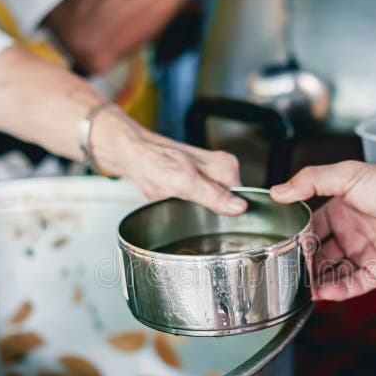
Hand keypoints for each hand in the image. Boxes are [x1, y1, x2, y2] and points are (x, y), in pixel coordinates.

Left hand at [92, 107, 247, 215]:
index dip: (231, 217)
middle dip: (211, 216)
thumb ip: (212, 195)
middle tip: (190, 209)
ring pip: (215, 208)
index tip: (211, 220)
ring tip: (182, 205)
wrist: (132, 154)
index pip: (244, 201)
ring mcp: (211, 177)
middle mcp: (223, 171)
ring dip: (197, 213)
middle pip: (230, 207)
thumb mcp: (184, 182)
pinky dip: (187, 209)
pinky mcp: (198, 183)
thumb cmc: (154, 162)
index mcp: (227, 168)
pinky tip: (177, 204)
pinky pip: (201, 205)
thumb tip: (240, 207)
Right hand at [270, 161, 375, 300]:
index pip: (314, 226)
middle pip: (321, 252)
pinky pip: (353, 285)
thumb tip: (279, 191)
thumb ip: (310, 181)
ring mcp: (366, 253)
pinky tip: (321, 293)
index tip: (283, 244)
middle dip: (306, 262)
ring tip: (300, 286)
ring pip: (334, 272)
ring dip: (318, 280)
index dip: (299, 236)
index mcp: (344, 209)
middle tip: (288, 269)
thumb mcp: (347, 176)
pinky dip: (337, 291)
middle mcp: (354, 232)